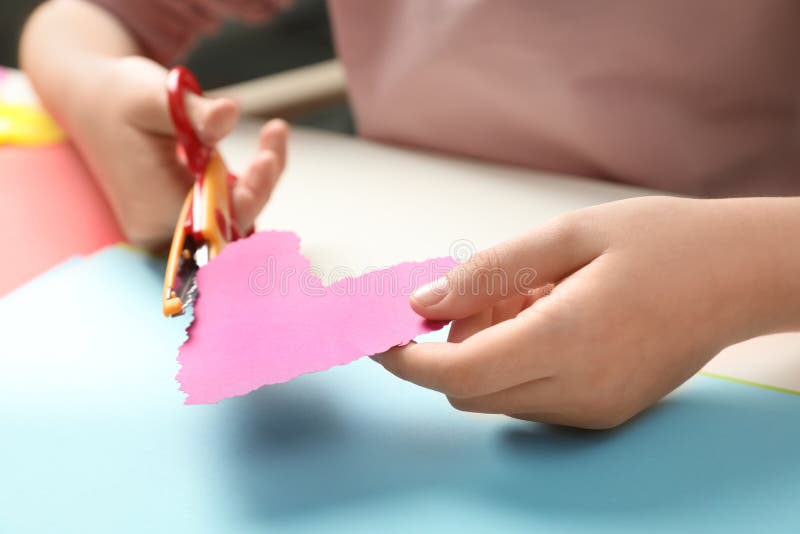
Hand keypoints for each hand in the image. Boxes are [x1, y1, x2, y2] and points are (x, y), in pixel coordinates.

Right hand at [71, 57, 286, 247]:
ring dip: (262, 179)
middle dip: (261, 183)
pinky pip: (234, 204)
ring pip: (239, 214)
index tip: (267, 159)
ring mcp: (181, 222)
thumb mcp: (152, 97)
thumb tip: (229, 114)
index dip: (249, 196)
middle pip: (234, 222)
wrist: (95, 101)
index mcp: (154, 213)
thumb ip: (193, 111)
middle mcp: (168, 229)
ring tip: (275, 133)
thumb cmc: (119, 98)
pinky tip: (269, 144)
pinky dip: (254, 179)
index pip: (216, 222)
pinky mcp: (193, 210)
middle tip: (276, 133)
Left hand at [375, 196, 799, 428]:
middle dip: (449, 348)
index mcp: (567, 338)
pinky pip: (532, 398)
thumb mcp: (568, 235)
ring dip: (486, 352)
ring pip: (498, 396)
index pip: (456, 375)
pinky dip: (517, 363)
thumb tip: (422, 303)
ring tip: (527, 296)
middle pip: (469, 392)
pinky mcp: (605, 412)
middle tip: (477, 293)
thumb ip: (487, 272)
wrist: (743, 275)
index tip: (378, 337)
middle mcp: (578, 389)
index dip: (406, 361)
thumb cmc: (664, 243)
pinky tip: (548, 317)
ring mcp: (593, 409)